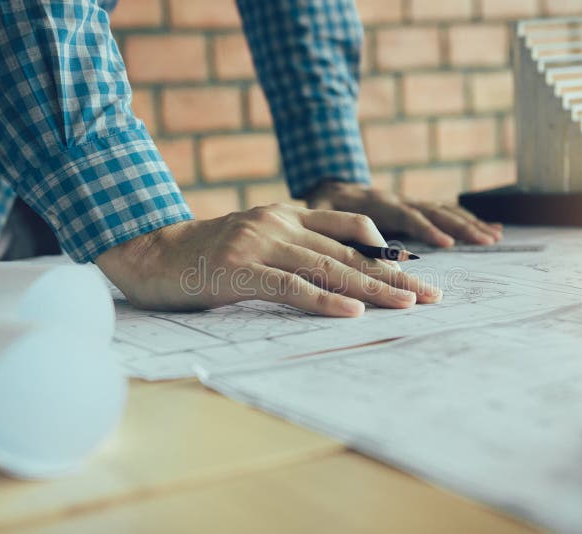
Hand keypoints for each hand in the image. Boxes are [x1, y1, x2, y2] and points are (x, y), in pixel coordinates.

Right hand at [96, 204, 441, 316]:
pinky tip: (352, 313)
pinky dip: (324, 301)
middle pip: (348, 251)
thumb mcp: (258, 241)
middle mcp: (279, 222)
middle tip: (432, 296)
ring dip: (372, 288)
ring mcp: (259, 243)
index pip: (350, 227)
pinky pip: (290, 287)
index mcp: (287, 213)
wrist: (149, 253)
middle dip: (394, 275)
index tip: (417, 271)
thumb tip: (340, 275)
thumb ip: (295, 249)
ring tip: (408, 305)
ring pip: (327, 267)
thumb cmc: (207, 255)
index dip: (387, 250)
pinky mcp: (239, 270)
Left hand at [307, 182, 502, 246]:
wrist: (330, 186)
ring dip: (470, 223)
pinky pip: (447, 211)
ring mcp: (410, 202)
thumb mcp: (320, 214)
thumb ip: (334, 229)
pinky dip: (469, 220)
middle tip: (487, 241)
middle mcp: (399, 200)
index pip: (407, 215)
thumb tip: (354, 251)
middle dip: (462, 226)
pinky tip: (492, 229)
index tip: (447, 244)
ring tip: (495, 236)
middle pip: (435, 210)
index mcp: (377, 203)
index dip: (427, 228)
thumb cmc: (323, 206)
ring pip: (445, 209)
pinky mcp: (416, 208)